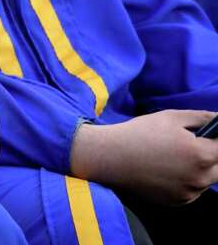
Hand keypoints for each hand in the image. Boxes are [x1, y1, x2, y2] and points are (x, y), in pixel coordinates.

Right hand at [70, 109, 217, 204]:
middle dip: (212, 155)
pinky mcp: (178, 202)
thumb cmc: (141, 133)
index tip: (206, 136)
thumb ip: (202, 118)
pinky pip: (193, 191)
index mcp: (203, 155)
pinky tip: (168, 170)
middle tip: (191, 146)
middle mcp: (201, 178)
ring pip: (207, 180)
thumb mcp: (171, 117)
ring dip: (201, 169)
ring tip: (176, 157)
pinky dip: (188, 181)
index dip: (216, 140)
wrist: (111, 157)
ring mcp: (190, 193)